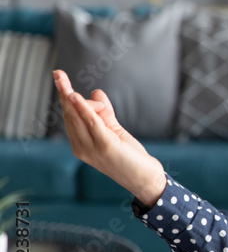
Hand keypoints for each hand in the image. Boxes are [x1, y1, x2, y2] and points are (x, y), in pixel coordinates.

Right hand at [53, 70, 166, 207]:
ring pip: (78, 117)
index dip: (65, 97)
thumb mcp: (114, 131)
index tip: (60, 78)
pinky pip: (92, 123)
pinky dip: (84, 109)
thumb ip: (105, 113)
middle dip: (64, 93)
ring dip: (71, 97)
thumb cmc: (129, 157)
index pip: (70, 117)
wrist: (145, 178)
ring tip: (63, 81)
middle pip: (70, 115)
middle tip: (58, 73)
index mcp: (80, 144)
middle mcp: (81, 147)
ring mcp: (91, 148)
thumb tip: (96, 92)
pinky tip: (77, 97)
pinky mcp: (105, 145)